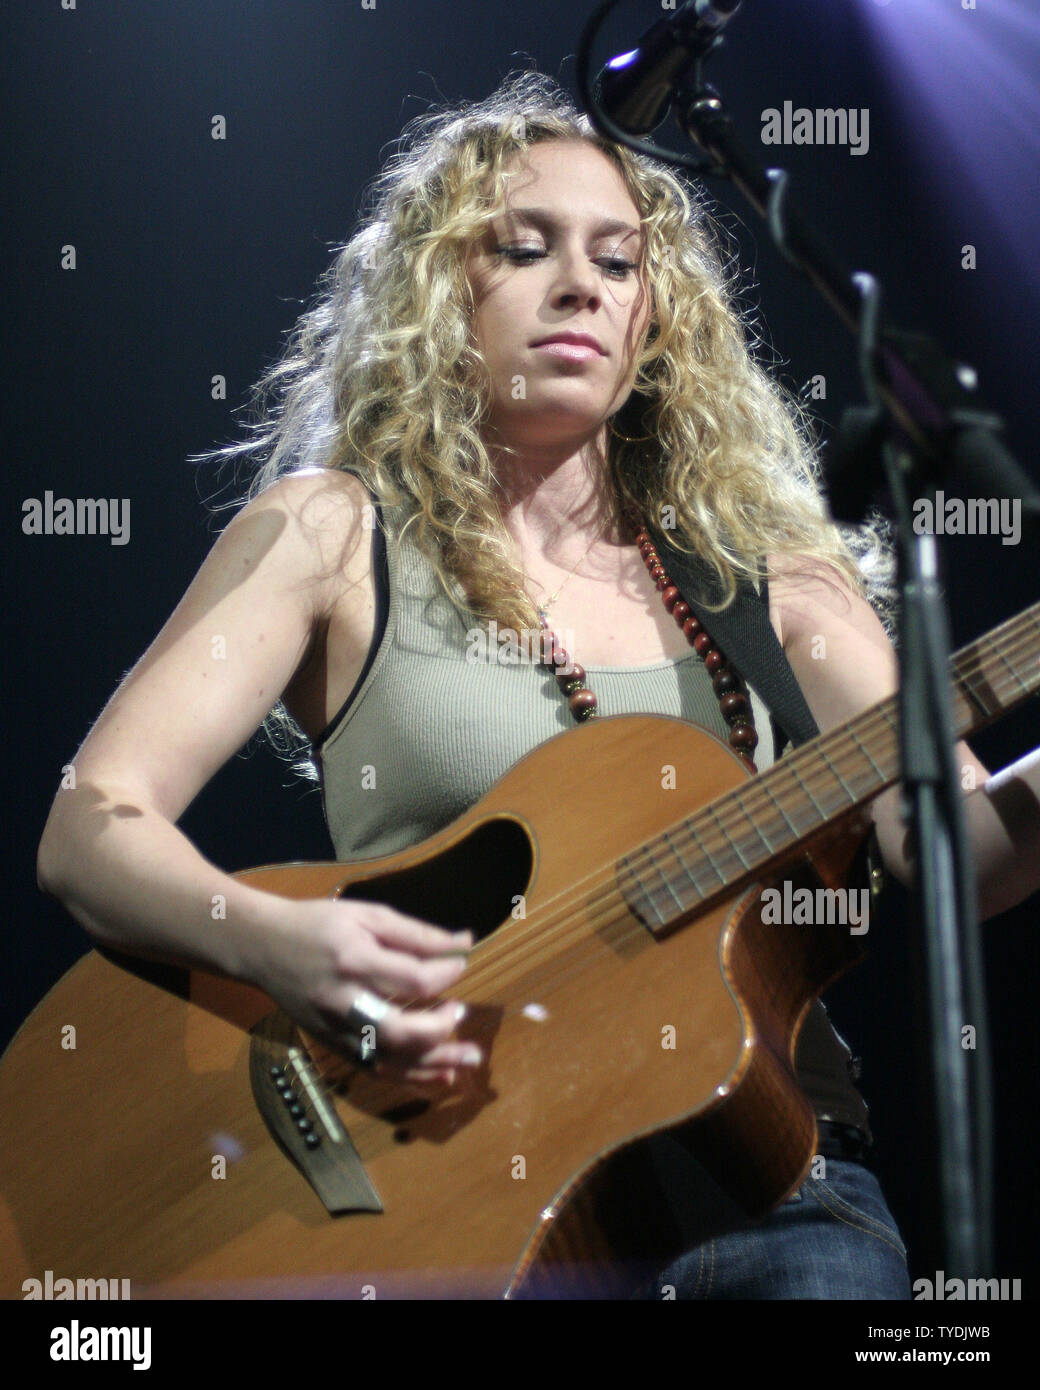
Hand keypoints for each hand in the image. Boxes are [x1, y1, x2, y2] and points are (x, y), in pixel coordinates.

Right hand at [247, 894, 479, 1085]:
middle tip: (463, 1012)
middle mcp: (344, 1001)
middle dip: (441, 1029)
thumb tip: (462, 943)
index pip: (413, 979)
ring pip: (389, 1059)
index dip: (448, 973)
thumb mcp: (367, 915)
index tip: (461, 961)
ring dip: (434, 1063)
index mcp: (355, 961)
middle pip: (400, 1030)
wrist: (262, 947)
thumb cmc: (318, 924)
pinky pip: (374, 1068)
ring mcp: (335, 1029)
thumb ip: (415, 933)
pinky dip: (409, 1074)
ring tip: (468, 1059)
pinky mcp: (331, 1044)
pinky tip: (438, 1073)